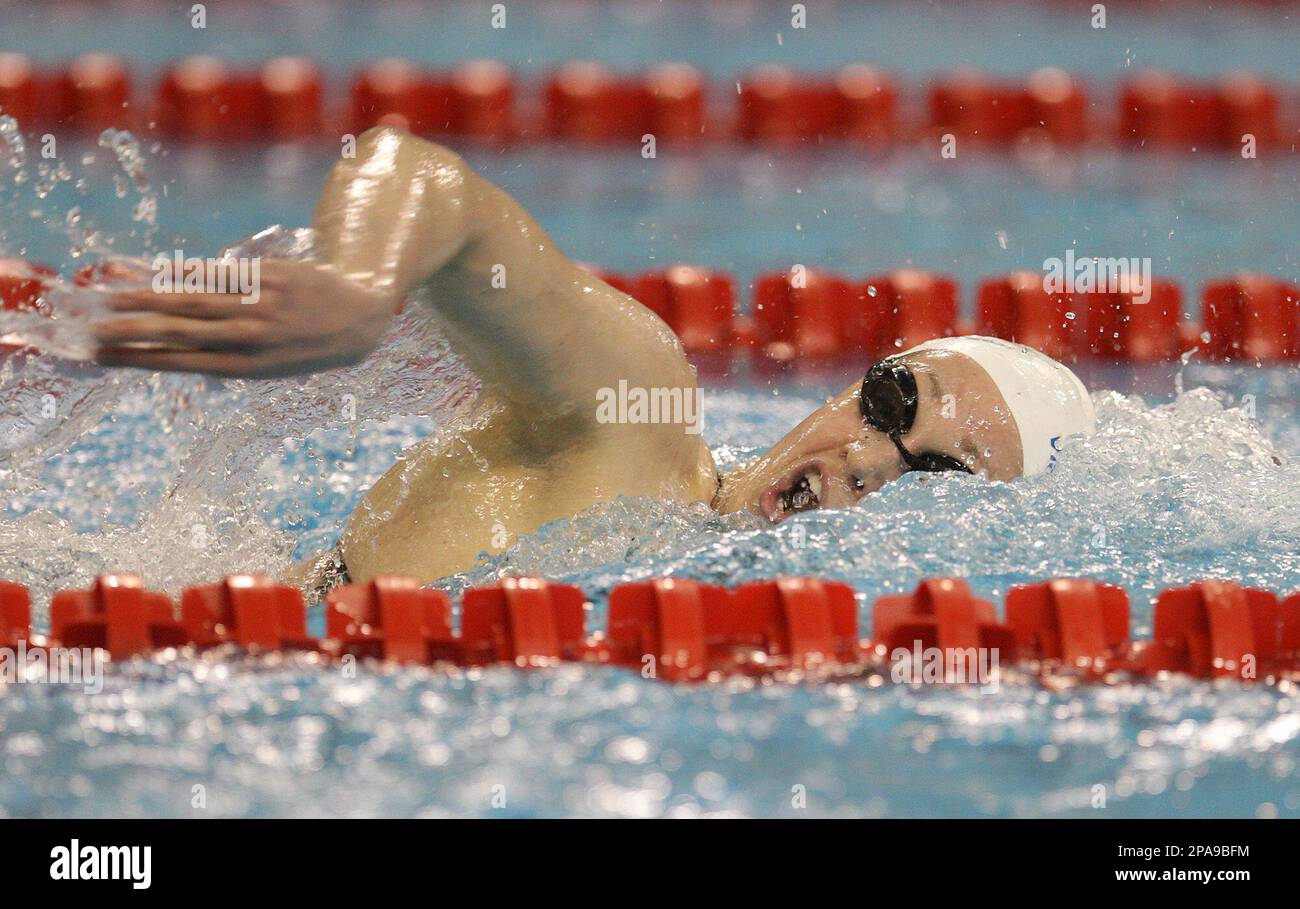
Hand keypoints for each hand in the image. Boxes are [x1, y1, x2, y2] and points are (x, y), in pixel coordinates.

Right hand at [93, 259, 397, 377]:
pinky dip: (183, 272)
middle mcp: (249, 336)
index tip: (103, 356)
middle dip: (132, 331)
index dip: (140, 359)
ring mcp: (258, 304)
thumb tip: (173, 352)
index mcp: (247, 366)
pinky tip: (153, 270)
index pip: (181, 362)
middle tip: (93, 329)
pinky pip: (219, 273)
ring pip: (192, 299)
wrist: (360, 316)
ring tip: (110, 294)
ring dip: (147, 297)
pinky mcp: (268, 276)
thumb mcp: (271, 364)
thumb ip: (226, 355)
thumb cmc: (307, 344)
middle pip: (179, 332)